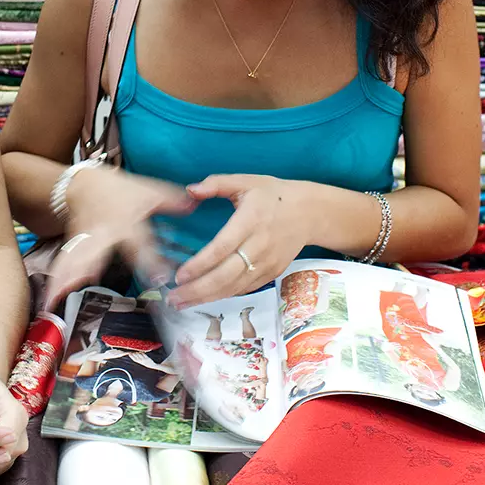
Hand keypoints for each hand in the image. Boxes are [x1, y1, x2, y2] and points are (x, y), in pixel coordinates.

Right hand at [44, 164, 195, 310]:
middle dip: (89, 267)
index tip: (160, 278)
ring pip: (73, 260)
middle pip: (95, 250)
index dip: (151, 260)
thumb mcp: (148, 191)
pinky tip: (51, 300)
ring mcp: (84, 240)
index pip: (140, 243)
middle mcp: (102, 233)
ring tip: (56, 300)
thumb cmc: (119, 190)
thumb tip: (195, 205)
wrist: (84, 184)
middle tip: (83, 283)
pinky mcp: (72, 246)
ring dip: (65, 278)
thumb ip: (171, 202)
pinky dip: (57, 281)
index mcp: (125, 222)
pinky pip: (63, 264)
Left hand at [169, 175, 316, 307]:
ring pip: (235, 287)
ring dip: (207, 298)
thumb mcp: (246, 181)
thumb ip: (216, 184)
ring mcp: (268, 262)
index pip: (222, 247)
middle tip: (174, 297)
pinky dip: (225, 295)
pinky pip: (246, 288)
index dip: (200, 264)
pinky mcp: (273, 273)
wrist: (310, 212)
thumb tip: (189, 189)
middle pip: (227, 275)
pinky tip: (206, 298)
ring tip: (183, 303)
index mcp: (251, 220)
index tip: (180, 275)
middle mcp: (260, 245)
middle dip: (198, 290)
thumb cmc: (274, 195)